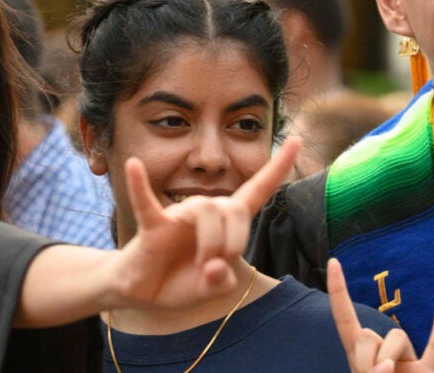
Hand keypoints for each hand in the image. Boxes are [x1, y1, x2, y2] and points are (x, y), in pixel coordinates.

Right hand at [110, 136, 298, 307]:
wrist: (145, 292)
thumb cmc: (180, 282)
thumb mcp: (211, 289)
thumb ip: (222, 282)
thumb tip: (216, 267)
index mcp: (224, 224)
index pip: (257, 190)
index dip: (277, 167)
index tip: (298, 141)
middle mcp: (203, 212)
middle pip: (234, 206)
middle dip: (237, 238)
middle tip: (223, 266)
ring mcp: (177, 216)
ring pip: (205, 208)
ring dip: (211, 241)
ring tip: (203, 266)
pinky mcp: (153, 225)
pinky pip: (147, 202)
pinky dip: (139, 185)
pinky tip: (135, 166)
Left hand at [328, 258, 433, 372]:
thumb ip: (369, 372)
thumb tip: (388, 365)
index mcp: (357, 353)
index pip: (344, 315)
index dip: (338, 290)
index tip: (333, 261)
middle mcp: (381, 351)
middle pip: (369, 334)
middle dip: (367, 357)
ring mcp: (407, 360)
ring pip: (397, 337)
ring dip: (392, 358)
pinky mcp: (428, 371)